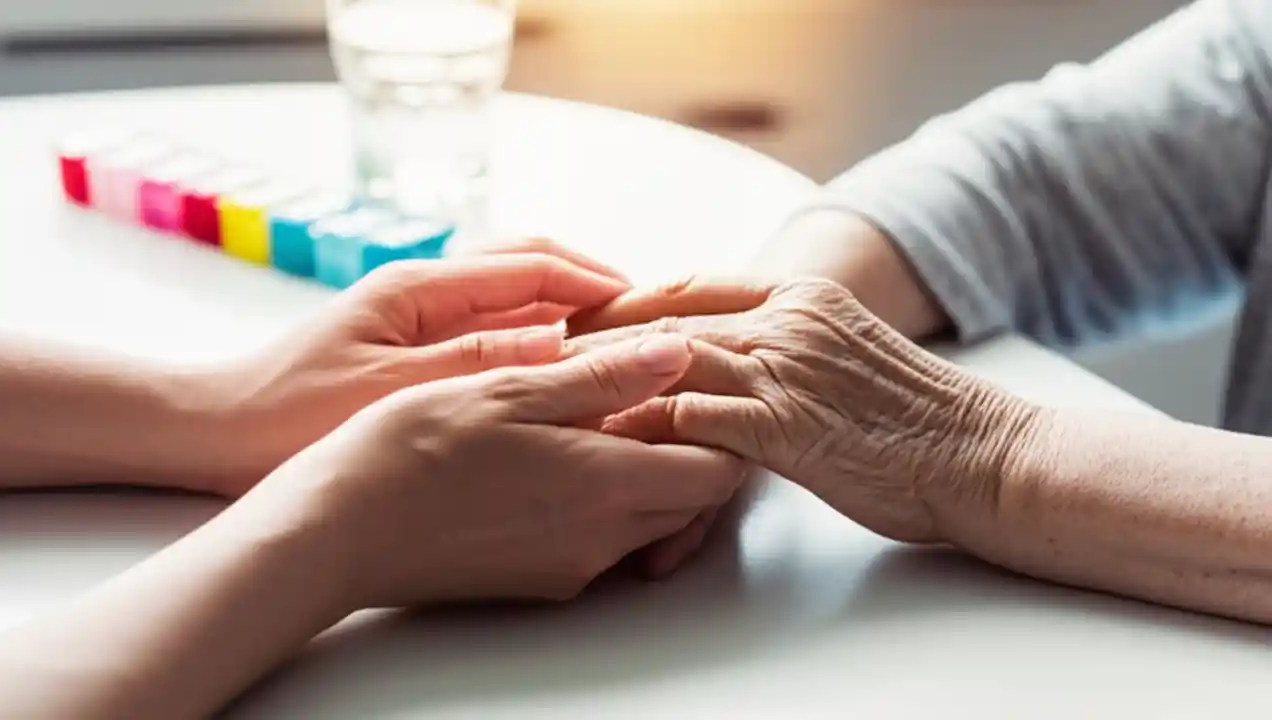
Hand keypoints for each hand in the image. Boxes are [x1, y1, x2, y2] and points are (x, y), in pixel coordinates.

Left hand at [206, 248, 627, 495]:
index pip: (530, 264)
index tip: (644, 308)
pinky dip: (536, 340)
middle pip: (530, 265)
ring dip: (568, 311)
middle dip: (591, 285)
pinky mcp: (417, 344)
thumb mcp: (394, 390)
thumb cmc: (293, 414)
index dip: (594, 282)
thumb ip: (478, 363)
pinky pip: (494, 330)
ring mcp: (422, 314)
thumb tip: (563, 345)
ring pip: (515, 296)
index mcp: (421, 285)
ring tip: (618, 344)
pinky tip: (562, 373)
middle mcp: (426, 288)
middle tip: (644, 321)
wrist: (220, 432)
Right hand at [245, 334, 743, 605]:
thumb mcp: (512, 389)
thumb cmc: (413, 448)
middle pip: (691, 500)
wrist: (338, 530)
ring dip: (646, 471)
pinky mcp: (540, 580)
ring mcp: (571, 567)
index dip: (722, 427)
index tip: (696, 386)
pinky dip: (605, 498)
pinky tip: (556, 457)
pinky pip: (603, 539)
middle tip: (652, 391)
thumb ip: (605, 376)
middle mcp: (601, 540)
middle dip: (690, 447)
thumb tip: (679, 353)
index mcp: (606, 486)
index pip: (718, 473)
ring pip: (648, 519)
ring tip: (598, 415)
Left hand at [572, 278, 1038, 542]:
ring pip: (668, 363)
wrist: (985, 458)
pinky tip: (607, 448)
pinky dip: (646, 432)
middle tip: (540, 356)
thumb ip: (789, 350)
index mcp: (802, 297)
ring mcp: (785, 369)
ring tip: (551, 402)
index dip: (628, 302)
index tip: (580, 318)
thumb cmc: (919, 423)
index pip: (690, 286)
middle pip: (664, 318)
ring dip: (607, 384)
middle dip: (598, 338)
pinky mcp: (786, 425)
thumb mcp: (847, 360)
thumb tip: (731, 362)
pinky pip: (694, 420)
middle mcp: (787, 320)